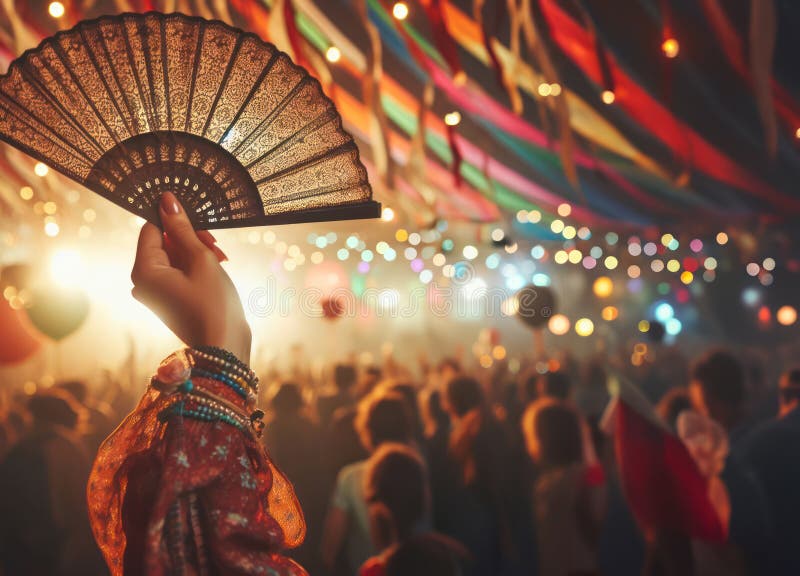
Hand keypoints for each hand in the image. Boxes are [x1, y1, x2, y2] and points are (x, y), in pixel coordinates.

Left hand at [131, 192, 251, 363]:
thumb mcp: (200, 259)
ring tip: (221, 259)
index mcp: (144, 270)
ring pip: (174, 257)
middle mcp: (142, 282)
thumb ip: (182, 229)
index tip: (199, 222)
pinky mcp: (168, 300)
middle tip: (215, 245)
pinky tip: (216, 269)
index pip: (151, 228)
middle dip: (191, 239)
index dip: (175, 220)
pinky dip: (196, 267)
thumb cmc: (213, 304)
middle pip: (163, 243)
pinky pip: (178, 273)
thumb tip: (166, 199)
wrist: (224, 347)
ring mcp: (155, 293)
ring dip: (197, 252)